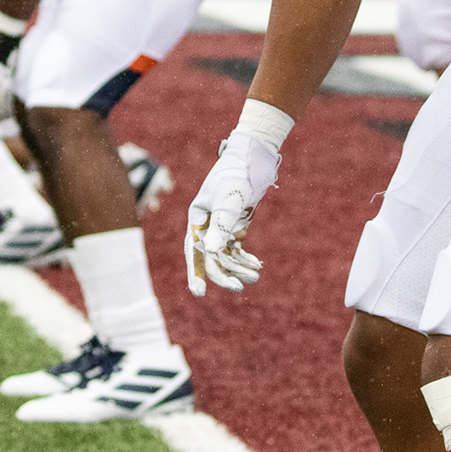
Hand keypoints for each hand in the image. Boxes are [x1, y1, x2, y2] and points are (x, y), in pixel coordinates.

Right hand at [185, 131, 281, 295]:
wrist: (253, 158)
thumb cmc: (236, 175)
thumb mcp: (228, 200)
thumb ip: (221, 225)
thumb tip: (212, 251)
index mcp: (197, 218)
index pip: (194, 251)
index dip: (196, 272)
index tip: (199, 293)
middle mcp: (206, 225)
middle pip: (211, 257)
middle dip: (223, 273)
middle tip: (238, 288)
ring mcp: (221, 226)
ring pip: (226, 254)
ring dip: (238, 267)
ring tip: (255, 276)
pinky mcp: (235, 225)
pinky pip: (237, 248)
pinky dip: (245, 257)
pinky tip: (256, 265)